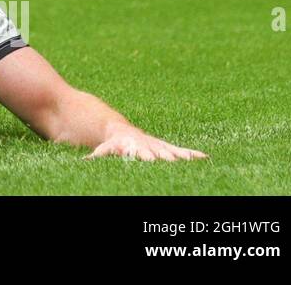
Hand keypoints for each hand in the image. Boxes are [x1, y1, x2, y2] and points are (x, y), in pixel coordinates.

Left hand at [85, 127, 207, 161]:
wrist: (114, 127)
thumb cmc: (108, 141)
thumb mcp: (102, 147)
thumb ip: (97, 154)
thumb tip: (86, 161)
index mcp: (128, 144)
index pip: (136, 150)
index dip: (141, 154)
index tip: (148, 159)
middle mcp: (143, 143)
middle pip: (154, 151)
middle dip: (162, 157)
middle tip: (171, 162)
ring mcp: (153, 144)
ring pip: (168, 150)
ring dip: (178, 156)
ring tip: (192, 162)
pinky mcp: (162, 146)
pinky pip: (177, 150)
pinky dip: (190, 154)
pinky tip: (204, 158)